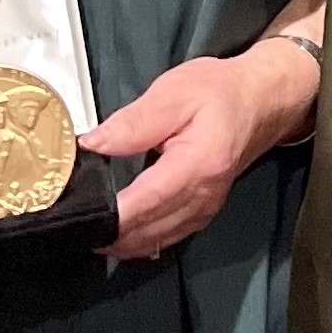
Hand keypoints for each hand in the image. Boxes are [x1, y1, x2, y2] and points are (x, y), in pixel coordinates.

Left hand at [82, 44, 316, 262]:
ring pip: (154, 241)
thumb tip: (92, 144)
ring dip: (121, 241)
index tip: (79, 214)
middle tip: (72, 221)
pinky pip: (166, 238)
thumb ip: (133, 122)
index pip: (147, 201)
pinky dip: (139, 240)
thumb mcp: (174, 92)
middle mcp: (204, 196)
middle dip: (108, 232)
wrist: (260, 101)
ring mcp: (205, 209)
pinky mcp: (203, 213)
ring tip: (88, 227)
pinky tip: (118, 234)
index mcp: (198, 164)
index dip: (111, 214)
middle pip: (147, 230)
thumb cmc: (219, 91)